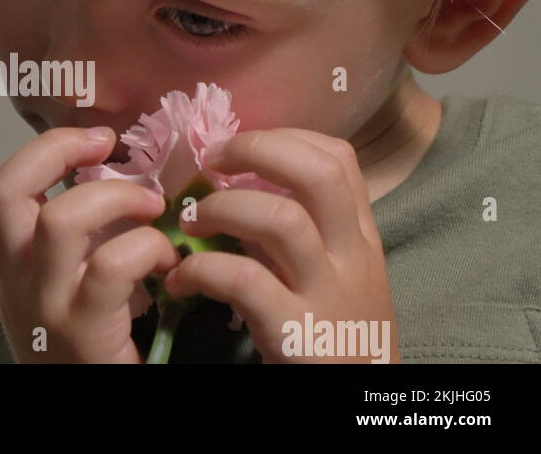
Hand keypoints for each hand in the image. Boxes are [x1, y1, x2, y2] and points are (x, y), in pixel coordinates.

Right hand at [0, 126, 180, 362]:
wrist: (88, 408)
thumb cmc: (89, 348)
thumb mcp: (64, 290)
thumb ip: (79, 243)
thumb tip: (126, 181)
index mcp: (12, 266)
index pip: (1, 188)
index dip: (45, 150)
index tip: (95, 140)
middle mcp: (16, 282)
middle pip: (9, 193)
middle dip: (68, 158)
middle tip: (121, 163)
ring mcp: (45, 308)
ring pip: (61, 221)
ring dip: (117, 200)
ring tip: (154, 211)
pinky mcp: (83, 334)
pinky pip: (110, 267)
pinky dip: (148, 249)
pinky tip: (170, 264)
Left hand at [165, 128, 400, 363]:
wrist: (359, 402)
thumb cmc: (336, 335)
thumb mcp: (335, 275)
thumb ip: (302, 232)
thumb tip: (241, 187)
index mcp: (359, 236)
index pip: (337, 158)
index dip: (283, 137)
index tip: (238, 148)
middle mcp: (351, 256)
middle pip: (318, 173)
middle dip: (257, 151)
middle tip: (210, 162)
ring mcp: (328, 294)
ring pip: (281, 219)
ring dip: (222, 209)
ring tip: (190, 223)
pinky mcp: (297, 333)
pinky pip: (243, 280)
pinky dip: (200, 270)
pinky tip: (181, 281)